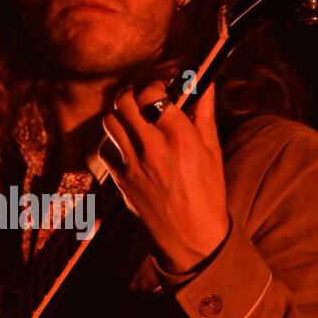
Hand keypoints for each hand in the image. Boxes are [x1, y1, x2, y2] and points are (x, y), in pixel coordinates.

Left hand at [100, 79, 228, 271]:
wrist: (192, 235)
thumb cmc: (208, 192)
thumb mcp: (212, 150)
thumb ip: (203, 113)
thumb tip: (204, 83)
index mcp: (179, 136)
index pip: (152, 92)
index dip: (153, 85)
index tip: (160, 90)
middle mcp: (152, 146)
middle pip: (125, 101)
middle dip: (132, 93)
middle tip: (141, 98)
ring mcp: (132, 163)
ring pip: (111, 120)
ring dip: (120, 113)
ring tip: (132, 117)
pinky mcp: (120, 180)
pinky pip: (105, 149)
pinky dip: (112, 141)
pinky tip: (125, 144)